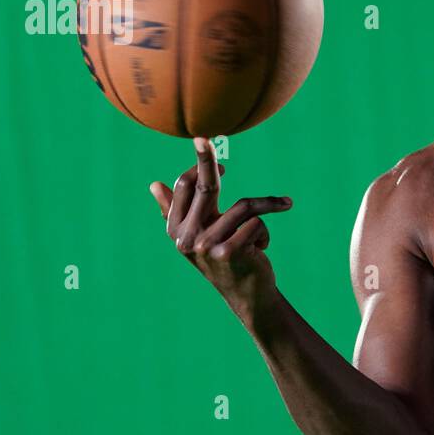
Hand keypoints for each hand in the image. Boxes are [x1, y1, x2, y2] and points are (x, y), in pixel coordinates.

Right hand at [149, 137, 293, 315]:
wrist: (246, 295)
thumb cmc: (225, 261)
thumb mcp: (199, 236)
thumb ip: (176, 212)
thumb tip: (153, 184)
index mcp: (176, 228)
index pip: (184, 186)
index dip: (198, 163)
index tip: (208, 146)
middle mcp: (186, 237)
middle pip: (204, 186)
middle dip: (207, 160)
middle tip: (210, 139)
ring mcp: (205, 246)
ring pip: (244, 206)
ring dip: (267, 208)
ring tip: (279, 212)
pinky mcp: (227, 252)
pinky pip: (256, 223)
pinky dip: (266, 232)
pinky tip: (262, 249)